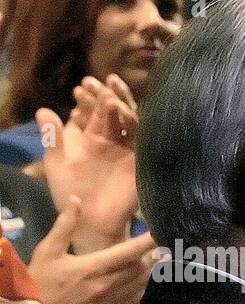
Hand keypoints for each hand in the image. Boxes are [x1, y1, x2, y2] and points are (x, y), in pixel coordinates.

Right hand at [27, 199, 161, 303]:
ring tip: (161, 262)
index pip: (128, 252)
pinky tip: (146, 284)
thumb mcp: (47, 251)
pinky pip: (135, 302)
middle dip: (153, 257)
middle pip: (140, 269)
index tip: (158, 233)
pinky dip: (143, 290)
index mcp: (92, 267)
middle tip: (163, 247)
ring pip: (140, 286)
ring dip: (152, 273)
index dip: (146, 242)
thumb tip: (76, 200)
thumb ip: (64, 226)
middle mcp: (107, 286)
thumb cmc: (39, 283)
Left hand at [38, 76, 140, 249]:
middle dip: (106, 95)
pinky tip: (127, 114)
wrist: (91, 220)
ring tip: (109, 95)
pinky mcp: (141, 162)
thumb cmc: (71, 193)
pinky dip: (137, 126)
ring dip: (121, 106)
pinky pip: (144, 140)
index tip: (80, 88)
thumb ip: (52, 137)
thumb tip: (42, 110)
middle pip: (113, 112)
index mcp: (91, 137)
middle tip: (96, 83)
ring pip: (129, 122)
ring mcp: (128, 150)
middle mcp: (111, 140)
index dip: (88, 99)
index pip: (92, 111)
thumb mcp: (57, 162)